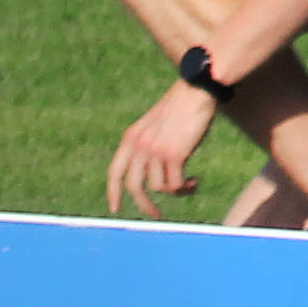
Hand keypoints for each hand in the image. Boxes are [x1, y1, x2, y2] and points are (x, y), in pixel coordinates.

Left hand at [106, 86, 212, 216]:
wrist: (195, 91)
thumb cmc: (179, 107)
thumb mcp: (153, 125)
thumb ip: (147, 145)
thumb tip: (154, 174)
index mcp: (131, 138)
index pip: (115, 172)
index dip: (113, 193)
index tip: (115, 208)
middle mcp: (139, 146)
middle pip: (134, 186)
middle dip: (144, 205)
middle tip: (155, 214)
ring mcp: (156, 151)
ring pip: (159, 187)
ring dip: (175, 192)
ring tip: (187, 185)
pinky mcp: (175, 155)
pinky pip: (175, 184)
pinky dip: (185, 187)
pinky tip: (193, 181)